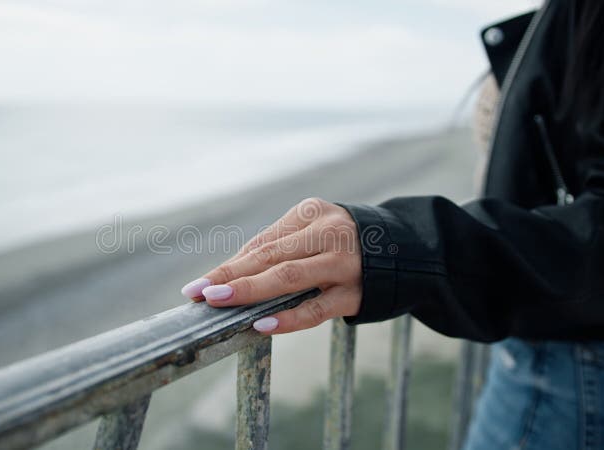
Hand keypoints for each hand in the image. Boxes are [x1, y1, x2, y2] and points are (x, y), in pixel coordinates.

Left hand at [180, 198, 361, 334]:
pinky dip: (288, 317)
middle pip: (270, 256)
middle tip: (200, 293)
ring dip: (251, 290)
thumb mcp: (313, 232)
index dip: (228, 266)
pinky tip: (262, 324)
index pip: (262, 243)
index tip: (198, 286)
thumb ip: (279, 249)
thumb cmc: (342, 243)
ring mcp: (344, 264)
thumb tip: (230, 276)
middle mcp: (329, 233)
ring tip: (220, 302)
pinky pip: (317, 308)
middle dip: (231, 276)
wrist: (405, 251)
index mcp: (312, 213)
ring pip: (290, 278)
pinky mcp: (356, 293)